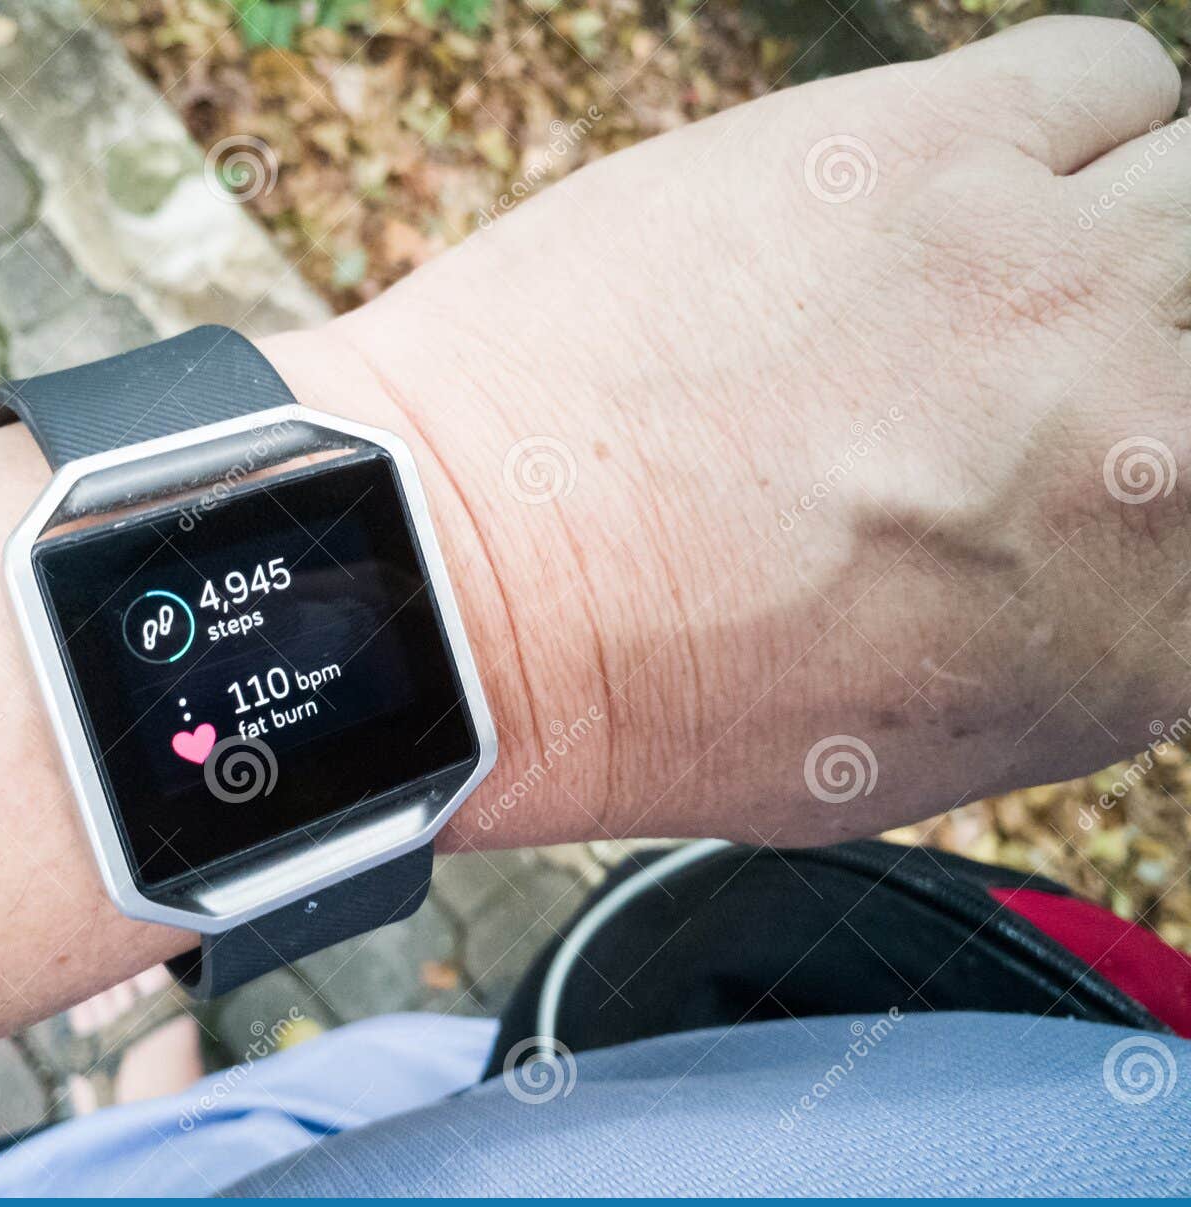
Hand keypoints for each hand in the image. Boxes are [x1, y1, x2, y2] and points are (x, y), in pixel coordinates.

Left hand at [268, 15, 1190, 846]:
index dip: (1169, 474)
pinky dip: (1055, 128)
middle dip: (1158, 345)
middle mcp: (1148, 454)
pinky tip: (953, 191)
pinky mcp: (933, 149)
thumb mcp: (912, 752)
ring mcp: (1053, 284)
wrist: (464, 582)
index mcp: (1145, 637)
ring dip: (1132, 223)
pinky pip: (1106, 75)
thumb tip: (1143, 570)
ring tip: (1001, 274)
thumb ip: (1084, 653)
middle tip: (1054, 355)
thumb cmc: (648, 688)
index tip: (1114, 447)